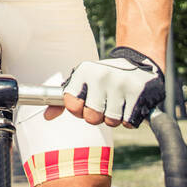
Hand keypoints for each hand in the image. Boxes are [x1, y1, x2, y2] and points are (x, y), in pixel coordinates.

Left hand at [43, 46, 164, 127]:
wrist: (140, 64)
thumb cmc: (105, 77)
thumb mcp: (84, 81)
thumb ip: (65, 99)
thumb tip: (46, 116)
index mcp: (84, 71)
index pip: (71, 105)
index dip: (78, 109)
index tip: (85, 102)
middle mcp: (101, 75)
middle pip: (91, 118)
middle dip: (98, 116)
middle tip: (104, 102)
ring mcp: (120, 84)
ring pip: (111, 122)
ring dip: (115, 117)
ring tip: (118, 101)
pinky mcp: (138, 93)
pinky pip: (128, 122)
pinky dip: (129, 118)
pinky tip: (130, 103)